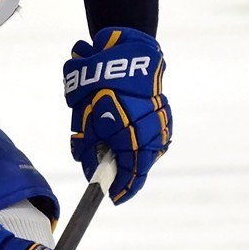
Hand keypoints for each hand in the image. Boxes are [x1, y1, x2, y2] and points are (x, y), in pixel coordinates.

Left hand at [63, 26, 171, 202]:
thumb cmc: (99, 85)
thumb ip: (87, 148)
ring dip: (134, 156)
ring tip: (119, 159)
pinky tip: (130, 138)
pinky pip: (154, 135)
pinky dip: (141, 141)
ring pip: (148, 149)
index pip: (131, 174)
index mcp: (131, 136)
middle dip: (125, 173)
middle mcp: (150, 131)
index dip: (122, 188)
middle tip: (113, 182)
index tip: (112, 198)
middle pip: (140, 164)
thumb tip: (90, 172)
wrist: (124, 50)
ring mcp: (160, 120)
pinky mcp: (163, 111)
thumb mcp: (85, 119)